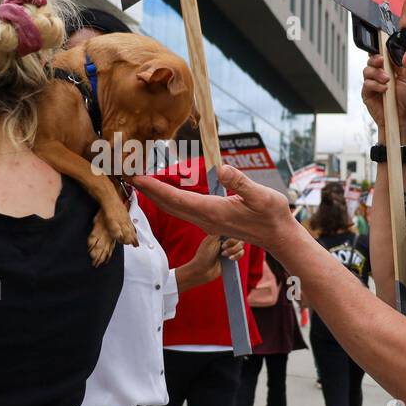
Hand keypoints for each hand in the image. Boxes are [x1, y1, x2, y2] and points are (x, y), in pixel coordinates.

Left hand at [132, 165, 295, 254]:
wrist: (278, 236)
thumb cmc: (272, 215)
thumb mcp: (262, 196)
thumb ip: (241, 183)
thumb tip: (222, 169)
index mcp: (213, 211)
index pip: (177, 198)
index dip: (155, 188)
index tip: (137, 178)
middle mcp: (205, 218)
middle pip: (169, 204)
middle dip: (147, 190)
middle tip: (128, 175)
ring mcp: (207, 221)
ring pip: (174, 208)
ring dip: (156, 194)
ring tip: (140, 180)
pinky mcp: (210, 220)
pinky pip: (182, 209)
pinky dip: (168, 199)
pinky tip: (163, 191)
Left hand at [176, 235, 244, 290]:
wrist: (202, 270)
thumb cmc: (204, 255)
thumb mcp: (211, 240)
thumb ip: (222, 231)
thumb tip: (231, 225)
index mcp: (219, 234)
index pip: (232, 229)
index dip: (231, 234)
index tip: (224, 240)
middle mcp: (225, 241)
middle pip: (238, 237)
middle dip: (233, 243)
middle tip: (222, 247)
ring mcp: (229, 249)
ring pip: (241, 246)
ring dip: (234, 250)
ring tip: (223, 255)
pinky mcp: (232, 258)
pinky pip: (241, 254)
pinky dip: (237, 255)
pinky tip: (230, 259)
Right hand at [362, 53, 405, 141]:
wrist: (404, 119)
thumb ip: (400, 67)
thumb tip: (394, 52)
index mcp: (389, 70)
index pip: (381, 57)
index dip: (379, 51)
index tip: (382, 49)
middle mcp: (378, 76)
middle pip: (371, 61)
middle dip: (375, 59)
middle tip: (382, 61)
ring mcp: (372, 85)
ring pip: (367, 71)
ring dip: (376, 73)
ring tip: (387, 80)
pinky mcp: (367, 95)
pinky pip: (367, 84)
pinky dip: (375, 85)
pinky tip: (384, 89)